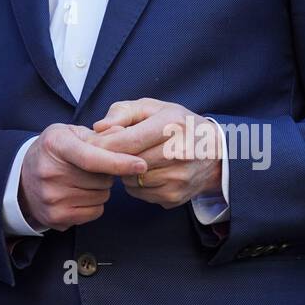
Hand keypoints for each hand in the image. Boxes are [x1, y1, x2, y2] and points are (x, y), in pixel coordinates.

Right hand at [18, 124, 146, 230]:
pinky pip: (94, 212)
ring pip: (101, 197)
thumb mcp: (70, 133)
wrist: (21, 178)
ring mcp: (52, 198)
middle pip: (101, 179)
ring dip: (100, 189)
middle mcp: (50, 173)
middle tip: (91, 167)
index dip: (118, 162)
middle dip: (107, 173)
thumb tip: (124, 134)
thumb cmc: (53, 151)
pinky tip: (78, 194)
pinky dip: (94, 204)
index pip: (91, 157)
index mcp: (55, 145)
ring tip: (81, 180)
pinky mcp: (55, 217)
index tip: (141, 164)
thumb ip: (98, 135)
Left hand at [90, 98, 222, 208]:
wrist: (214, 150)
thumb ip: (123, 112)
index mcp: (173, 126)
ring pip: (133, 181)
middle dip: (113, 158)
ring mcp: (180, 178)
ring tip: (132, 159)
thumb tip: (99, 128)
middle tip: (108, 152)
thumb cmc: (176, 123)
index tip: (90, 144)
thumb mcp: (153, 108)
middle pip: (129, 162)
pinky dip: (136, 184)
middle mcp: (180, 153)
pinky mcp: (176, 196)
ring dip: (125, 172)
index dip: (106, 144)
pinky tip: (145, 171)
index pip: (130, 140)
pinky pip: (142, 194)